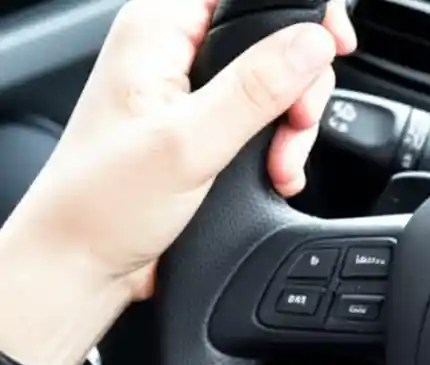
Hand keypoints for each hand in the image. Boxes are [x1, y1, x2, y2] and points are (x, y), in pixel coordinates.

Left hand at [3, 0, 355, 302]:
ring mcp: (193, 91)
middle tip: (295, 126)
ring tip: (280, 164)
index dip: (296, 12)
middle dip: (300, 87)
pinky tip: (273, 174)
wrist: (87, 265)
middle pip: (273, 38)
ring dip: (293, 127)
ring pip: (278, 82)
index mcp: (158, 30)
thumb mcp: (190, 142)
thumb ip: (256, 88)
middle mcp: (175, 52)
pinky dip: (282, 148)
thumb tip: (312, 43)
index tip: (334, 44)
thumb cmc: (105, 204)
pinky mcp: (207, 127)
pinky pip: (267, 119)